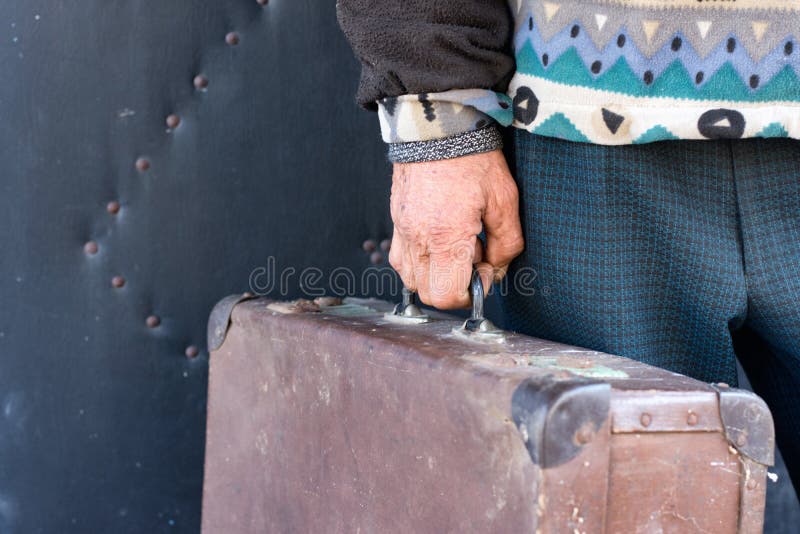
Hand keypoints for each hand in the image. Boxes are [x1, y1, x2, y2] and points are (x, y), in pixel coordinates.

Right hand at [389, 149, 523, 308]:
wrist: (440, 126)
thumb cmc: (473, 159)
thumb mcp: (504, 201)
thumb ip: (506, 244)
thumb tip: (496, 270)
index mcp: (446, 236)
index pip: (448, 295)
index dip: (470, 294)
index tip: (485, 273)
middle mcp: (418, 239)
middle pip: (429, 293)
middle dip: (455, 286)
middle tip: (474, 258)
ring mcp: (402, 230)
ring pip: (412, 279)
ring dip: (437, 274)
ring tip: (456, 245)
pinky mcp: (396, 220)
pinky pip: (400, 259)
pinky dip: (420, 261)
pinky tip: (438, 240)